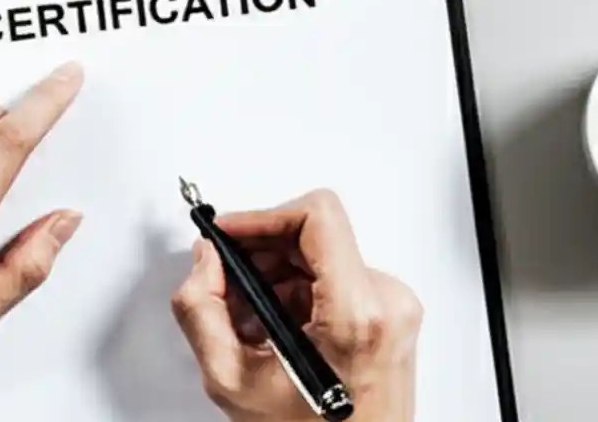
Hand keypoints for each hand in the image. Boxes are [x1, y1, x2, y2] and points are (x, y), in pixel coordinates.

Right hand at [171, 190, 422, 421]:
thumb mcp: (234, 381)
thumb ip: (203, 310)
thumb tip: (205, 263)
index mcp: (358, 313)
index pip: (316, 216)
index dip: (263, 216)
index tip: (230, 233)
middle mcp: (387, 301)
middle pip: (315, 234)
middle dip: (260, 253)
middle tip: (225, 281)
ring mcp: (395, 307)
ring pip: (322, 256)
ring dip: (276, 277)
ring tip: (247, 320)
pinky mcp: (392, 315)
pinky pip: (337, 279)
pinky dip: (298, 294)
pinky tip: (274, 329)